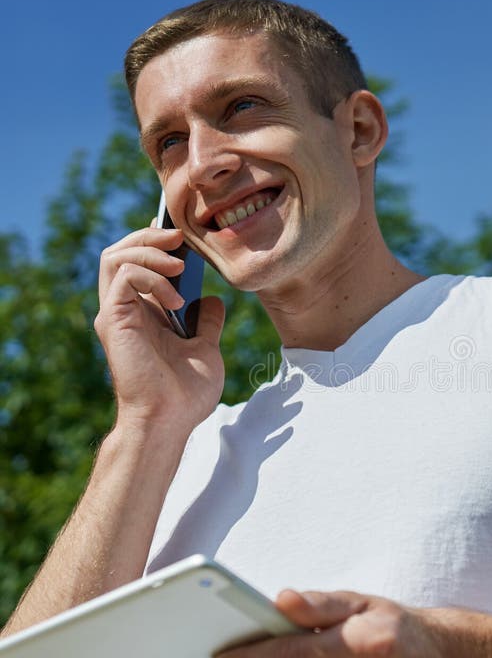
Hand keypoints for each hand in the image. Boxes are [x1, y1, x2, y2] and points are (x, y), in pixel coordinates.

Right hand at [94, 225, 224, 432]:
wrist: (170, 420)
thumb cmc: (186, 394)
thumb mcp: (205, 349)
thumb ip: (205, 323)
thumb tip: (212, 299)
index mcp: (143, 314)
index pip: (138, 263)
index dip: (155, 243)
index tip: (182, 236)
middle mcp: (124, 310)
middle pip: (120, 251)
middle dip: (150, 237)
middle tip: (180, 238)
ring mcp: (115, 313)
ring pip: (114, 256)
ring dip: (149, 251)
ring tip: (180, 265)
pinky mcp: (112, 319)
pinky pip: (123, 276)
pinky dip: (151, 276)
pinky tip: (176, 298)